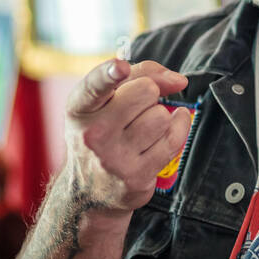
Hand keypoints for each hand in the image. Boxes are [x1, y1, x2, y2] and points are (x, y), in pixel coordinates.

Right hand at [64, 58, 191, 217]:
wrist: (89, 190)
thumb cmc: (102, 131)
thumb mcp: (106, 98)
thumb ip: (140, 74)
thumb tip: (178, 81)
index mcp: (80, 108)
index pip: (95, 86)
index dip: (109, 73)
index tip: (120, 67)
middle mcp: (92, 134)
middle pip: (146, 91)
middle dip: (150, 93)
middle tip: (138, 106)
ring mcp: (113, 158)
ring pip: (162, 116)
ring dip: (160, 116)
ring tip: (144, 127)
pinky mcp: (135, 177)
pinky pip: (173, 139)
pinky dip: (178, 128)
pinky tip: (169, 128)